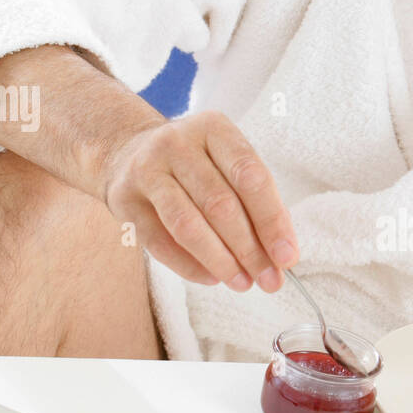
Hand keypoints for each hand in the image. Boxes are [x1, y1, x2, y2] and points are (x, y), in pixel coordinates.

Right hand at [100, 110, 299, 290]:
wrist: (127, 150)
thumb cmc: (194, 163)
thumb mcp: (226, 163)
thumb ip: (253, 202)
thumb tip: (280, 253)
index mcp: (214, 129)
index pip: (250, 177)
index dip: (272, 220)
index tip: (287, 256)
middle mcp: (178, 143)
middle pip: (220, 204)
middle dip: (250, 249)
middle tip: (269, 279)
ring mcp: (147, 169)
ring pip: (188, 225)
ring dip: (220, 261)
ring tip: (242, 283)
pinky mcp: (124, 199)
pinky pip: (160, 242)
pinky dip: (189, 266)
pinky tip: (212, 278)